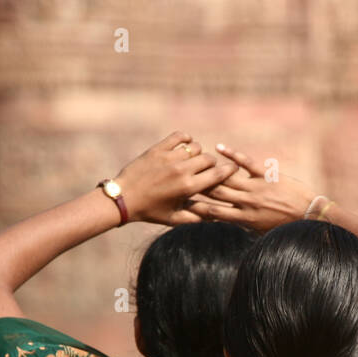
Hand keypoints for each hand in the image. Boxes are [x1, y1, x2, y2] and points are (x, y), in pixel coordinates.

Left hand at [112, 132, 235, 225]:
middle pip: (209, 159)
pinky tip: (185, 145)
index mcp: (188, 188)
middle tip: (206, 169)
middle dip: (211, 164)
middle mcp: (182, 170)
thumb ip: (197, 216)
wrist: (124, 198)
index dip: (229, 170)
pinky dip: (186, 139)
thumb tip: (216, 217)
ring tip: (192, 160)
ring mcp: (169, 158)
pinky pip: (179, 136)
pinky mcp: (158, 149)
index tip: (233, 169)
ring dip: (197, 153)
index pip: (218, 174)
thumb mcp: (175, 219)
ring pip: (195, 147)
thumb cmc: (150, 212)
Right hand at [189, 144, 317, 231]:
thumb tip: (230, 227)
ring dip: (210, 170)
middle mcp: (246, 203)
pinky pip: (245, 162)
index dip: (196, 207)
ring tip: (196, 162)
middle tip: (182, 178)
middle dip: (197, 186)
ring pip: (226, 178)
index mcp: (244, 219)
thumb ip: (245, 227)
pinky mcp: (266, 175)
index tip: (183, 202)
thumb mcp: (263, 232)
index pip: (214, 213)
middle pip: (215, 193)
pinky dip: (231, 154)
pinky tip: (218, 147)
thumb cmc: (286, 227)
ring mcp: (256, 187)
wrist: (310, 215)